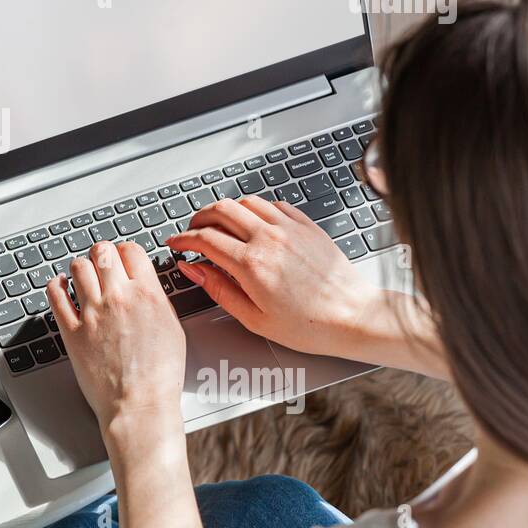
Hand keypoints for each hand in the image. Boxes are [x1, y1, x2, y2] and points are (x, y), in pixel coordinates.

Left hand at [45, 241, 186, 443]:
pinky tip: (60, 287)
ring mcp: (92, 313)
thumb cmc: (160, 375)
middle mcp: (118, 298)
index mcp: (147, 294)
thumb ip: (156, 299)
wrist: (140, 404)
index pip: (130, 250)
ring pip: (78, 267)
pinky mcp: (71, 331)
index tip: (122, 258)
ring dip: (80, 268)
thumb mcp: (172, 327)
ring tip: (82, 276)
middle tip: (101, 263)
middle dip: (102, 254)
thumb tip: (144, 284)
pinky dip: (55, 286)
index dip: (125, 252)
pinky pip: (55, 295)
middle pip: (102, 251)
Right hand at [168, 196, 377, 357]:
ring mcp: (290, 228)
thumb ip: (218, 288)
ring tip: (220, 224)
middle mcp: (269, 239)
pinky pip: (274, 204)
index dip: (183, 238)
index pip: (204, 239)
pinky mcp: (307, 226)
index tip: (175, 243)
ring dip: (226, 209)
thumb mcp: (253, 317)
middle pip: (220, 210)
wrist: (353, 317)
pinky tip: (253, 222)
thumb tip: (193, 268)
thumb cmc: (308, 325)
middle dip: (199, 217)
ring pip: (246, 201)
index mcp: (251, 264)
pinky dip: (256, 209)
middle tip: (192, 230)